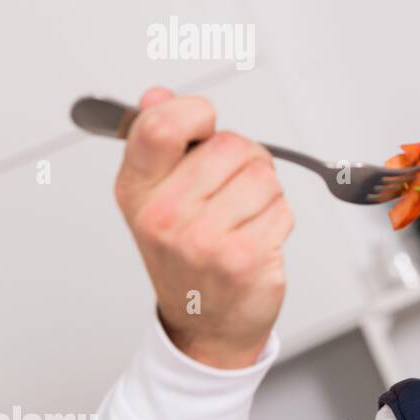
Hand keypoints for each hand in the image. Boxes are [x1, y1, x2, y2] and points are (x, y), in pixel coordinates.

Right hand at [113, 86, 294, 368]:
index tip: (205, 128)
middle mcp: (163, 215)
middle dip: (246, 160)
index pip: (161, 125)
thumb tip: (158, 95)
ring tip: (243, 220)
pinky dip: (279, 221)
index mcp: (136, 190)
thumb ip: (159, 142)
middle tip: (233, 190)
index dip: (196, 114)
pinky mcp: (243, 258)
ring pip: (264, 176)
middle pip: (232, 145)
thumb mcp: (158, 197)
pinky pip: (283, 209)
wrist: (206, 323)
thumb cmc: (188, 254)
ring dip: (266, 194)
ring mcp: (202, 240)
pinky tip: (256, 241)